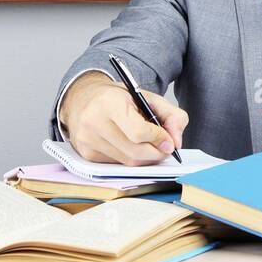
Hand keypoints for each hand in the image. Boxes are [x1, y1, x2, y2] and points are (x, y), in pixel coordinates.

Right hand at [60, 71, 188, 164]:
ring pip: (128, 161)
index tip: (169, 142)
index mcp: (109, 102)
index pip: (138, 132)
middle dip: (156, 153)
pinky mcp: (87, 155)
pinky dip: (131, 159)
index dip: (158, 139)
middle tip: (165, 149)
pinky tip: (131, 146)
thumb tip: (176, 142)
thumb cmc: (117, 98)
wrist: (84, 99)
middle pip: (135, 151)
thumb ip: (171, 115)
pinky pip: (118, 164)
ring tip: (150, 145)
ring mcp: (88, 141)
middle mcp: (93, 122)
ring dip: (146, 158)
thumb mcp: (148, 97)